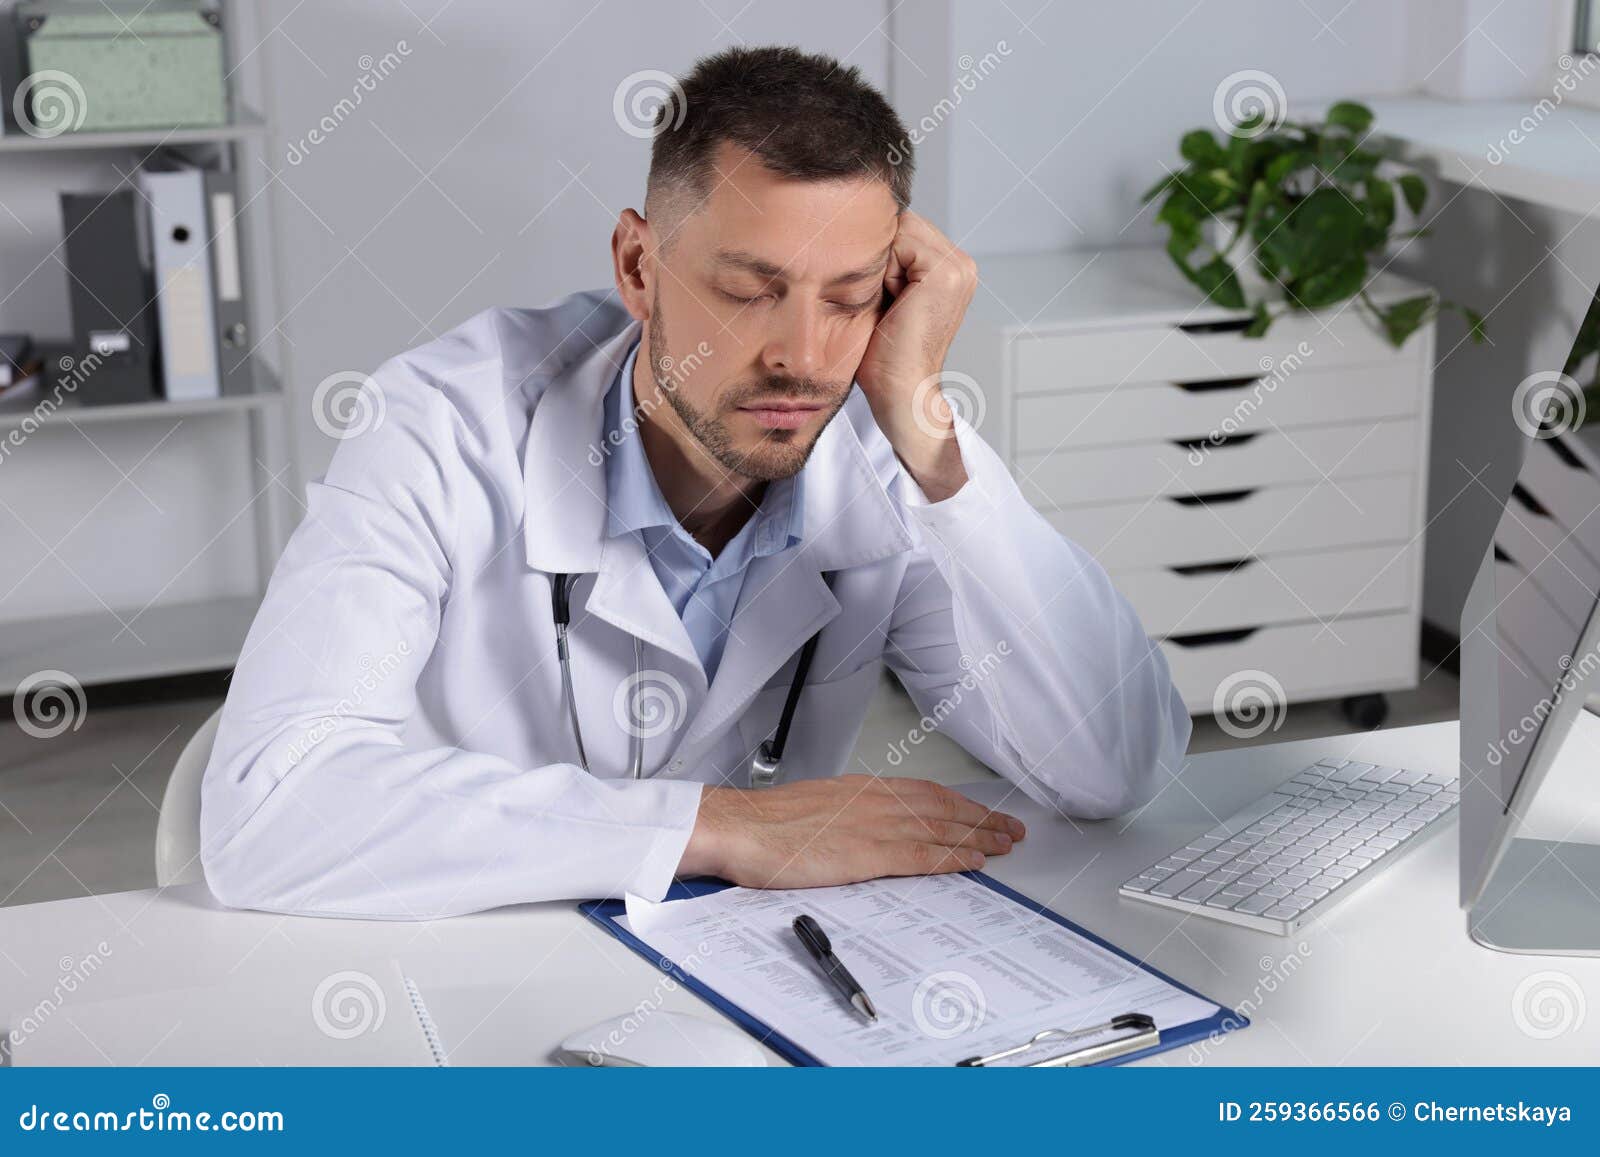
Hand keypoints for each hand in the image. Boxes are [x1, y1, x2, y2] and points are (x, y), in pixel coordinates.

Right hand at [677, 774, 1025, 888]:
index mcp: (861, 790)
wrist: (737, 827)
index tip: (981, 813)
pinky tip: (973, 862)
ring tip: (1004, 845)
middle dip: (982, 819)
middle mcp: (875, 802)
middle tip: (1011, 829)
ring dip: (979, 837)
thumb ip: (847, 819)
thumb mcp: (815, 811)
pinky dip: (953, 857)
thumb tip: (865, 834)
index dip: (959, 805)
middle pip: (943, 808)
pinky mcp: (867, 852)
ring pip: (941, 829)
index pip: (925, 793)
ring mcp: (873, 826)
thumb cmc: (764, 825)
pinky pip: (922, 854)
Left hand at [854, 212, 977, 500]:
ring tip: (886, 303)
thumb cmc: (884, 356)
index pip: (902, 228)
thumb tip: (852, 226)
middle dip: (879, 256)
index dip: (876, 254)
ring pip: (898, 230)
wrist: (900, 394)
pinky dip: (883, 270)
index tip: (872, 292)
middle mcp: (962, 263)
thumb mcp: (882, 298)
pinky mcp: (945, 272)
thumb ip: (883, 263)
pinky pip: (899, 243)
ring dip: (880, 263)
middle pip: (901, 224)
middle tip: (880, 300)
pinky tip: (888, 301)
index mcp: (951, 268)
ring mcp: (958, 266)